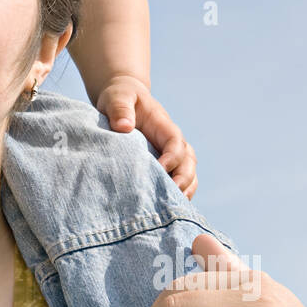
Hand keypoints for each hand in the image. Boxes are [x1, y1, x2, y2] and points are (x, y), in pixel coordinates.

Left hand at [96, 75, 196, 198]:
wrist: (122, 100)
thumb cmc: (120, 97)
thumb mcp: (117, 97)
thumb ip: (120, 108)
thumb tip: (124, 127)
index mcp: (164, 126)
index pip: (175, 144)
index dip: (172, 158)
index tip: (159, 169)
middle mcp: (172, 142)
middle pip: (189, 162)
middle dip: (184, 179)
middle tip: (171, 194)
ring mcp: (170, 155)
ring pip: (188, 174)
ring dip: (185, 190)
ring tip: (172, 207)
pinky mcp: (164, 165)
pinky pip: (177, 181)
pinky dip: (177, 194)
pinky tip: (166, 209)